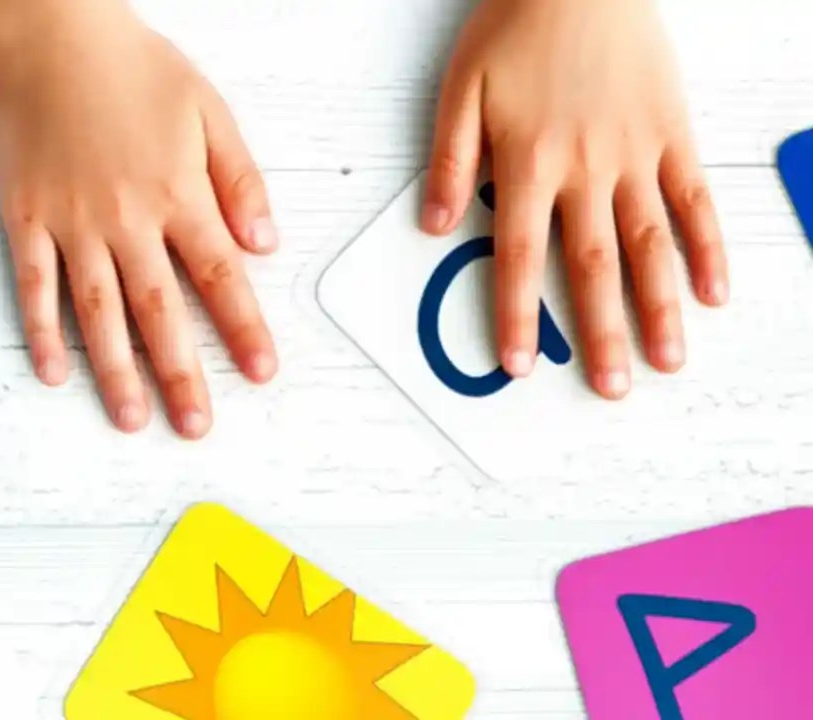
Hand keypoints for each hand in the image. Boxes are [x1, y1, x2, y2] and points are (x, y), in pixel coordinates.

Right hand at [0, 0, 277, 437]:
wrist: (55, 34)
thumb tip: (265, 243)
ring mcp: (71, 223)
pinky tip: (54, 372)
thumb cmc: (135, 67)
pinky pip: (34, 285)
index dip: (243, 328)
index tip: (261, 373)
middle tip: (195, 426)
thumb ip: (239, 180)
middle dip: (181, 373)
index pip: (220, 276)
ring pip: (97, 312)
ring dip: (116, 371)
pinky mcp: (26, 218)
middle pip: (160, 311)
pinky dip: (42, 331)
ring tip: (131, 420)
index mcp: (178, 194)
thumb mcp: (208, 111)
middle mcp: (126, 219)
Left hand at [422, 0, 728, 398]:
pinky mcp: (674, 133)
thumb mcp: (461, 90)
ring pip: (651, 243)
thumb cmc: (515, 28)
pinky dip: (708, 246)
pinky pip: (696, 199)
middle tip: (610, 387)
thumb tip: (432, 228)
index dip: (517, 314)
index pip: (518, 256)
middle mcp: (586, 168)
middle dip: (600, 332)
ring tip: (669, 359)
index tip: (518, 363)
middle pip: (592, 265)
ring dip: (660, 306)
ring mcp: (637, 154)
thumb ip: (449, 162)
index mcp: (528, 162)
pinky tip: (715, 292)